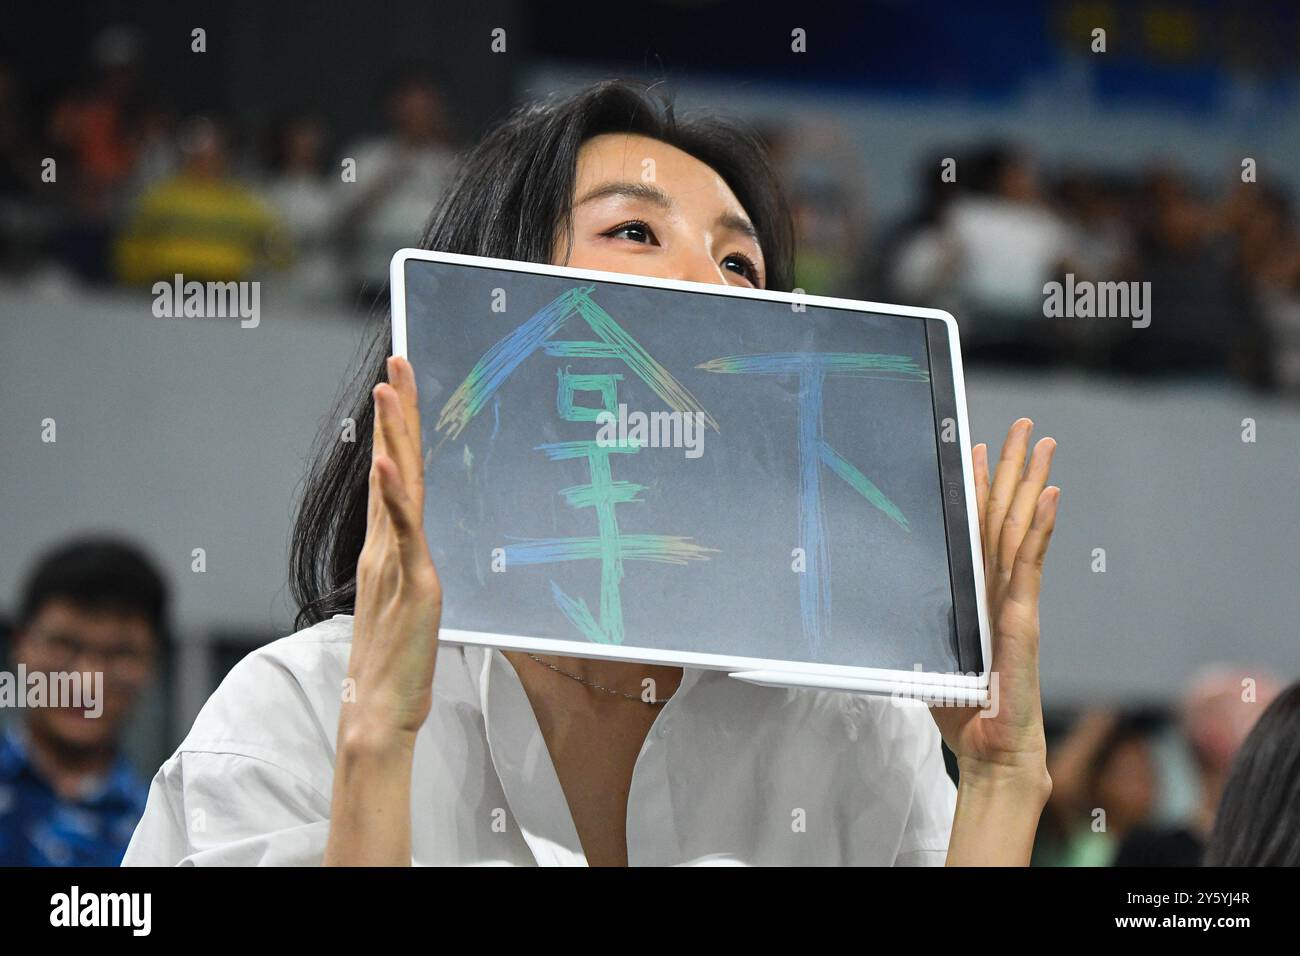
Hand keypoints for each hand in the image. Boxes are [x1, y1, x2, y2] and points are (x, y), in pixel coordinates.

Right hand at [342, 355, 442, 748]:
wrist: (378, 711)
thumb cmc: (395, 664)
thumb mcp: (406, 603)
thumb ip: (406, 569)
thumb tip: (413, 549)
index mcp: (387, 548)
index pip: (391, 476)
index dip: (394, 430)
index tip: (397, 386)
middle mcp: (386, 546)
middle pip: (392, 465)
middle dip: (397, 412)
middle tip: (398, 361)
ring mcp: (396, 561)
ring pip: (396, 486)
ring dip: (392, 435)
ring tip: (388, 389)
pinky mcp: (411, 582)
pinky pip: (401, 531)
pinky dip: (391, 494)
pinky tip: (385, 461)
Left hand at [931, 418, 1058, 791]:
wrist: (990, 752)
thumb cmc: (961, 710)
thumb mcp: (928, 653)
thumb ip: (919, 622)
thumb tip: (883, 600)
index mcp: (977, 595)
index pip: (978, 530)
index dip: (979, 489)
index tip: (974, 450)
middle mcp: (999, 592)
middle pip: (1007, 518)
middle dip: (1014, 470)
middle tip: (1022, 426)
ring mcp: (1015, 604)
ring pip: (1022, 531)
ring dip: (1031, 485)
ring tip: (1040, 444)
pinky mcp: (1022, 623)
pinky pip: (1030, 568)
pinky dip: (1041, 530)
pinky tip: (1049, 497)